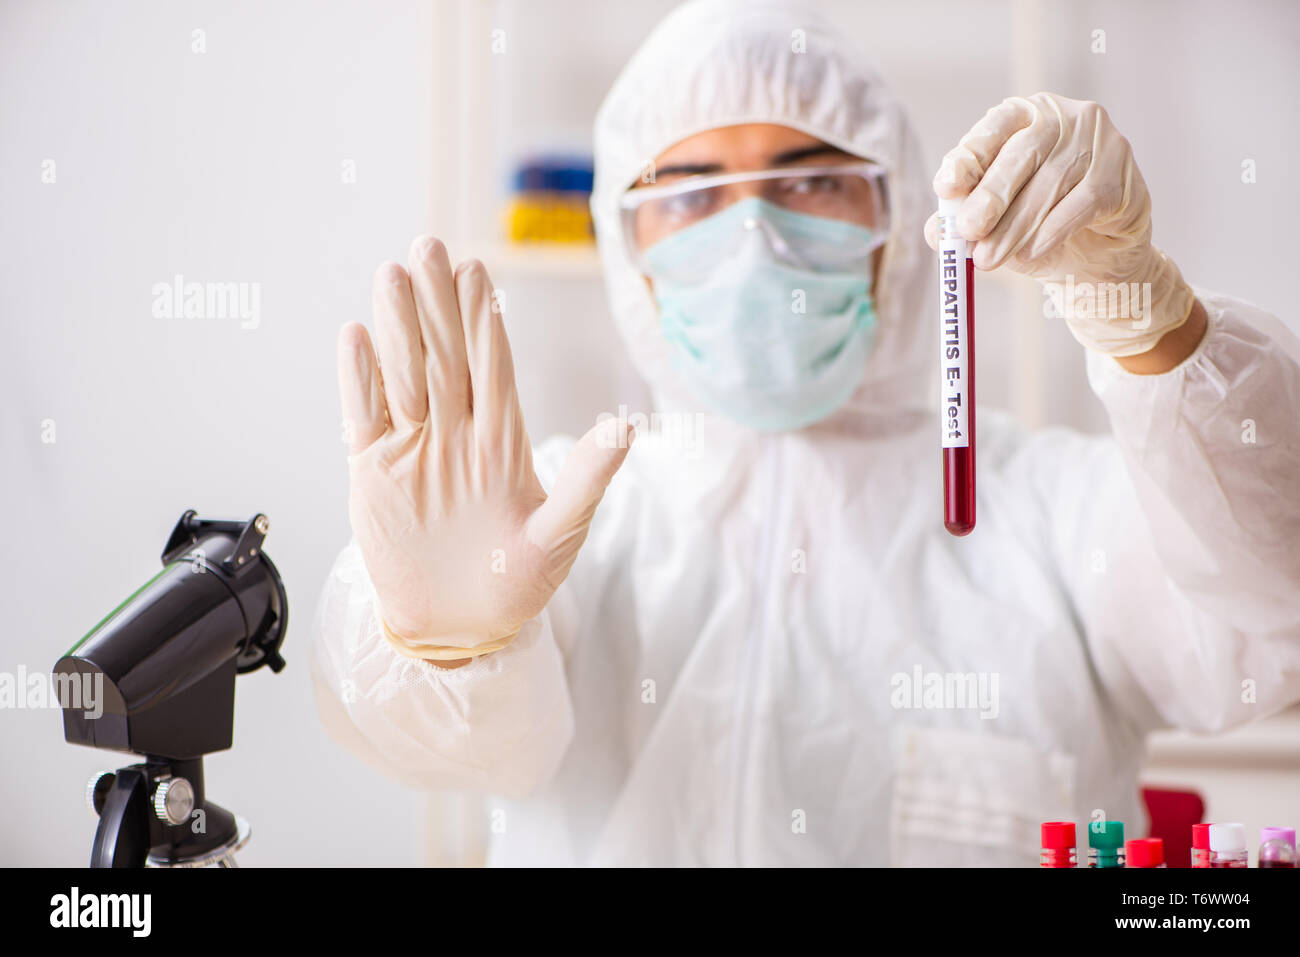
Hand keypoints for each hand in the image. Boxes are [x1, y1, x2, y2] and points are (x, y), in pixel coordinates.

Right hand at [337, 237, 633, 657]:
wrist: (461, 627)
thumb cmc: (520, 580)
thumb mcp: (561, 533)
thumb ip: (586, 479)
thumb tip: (625, 427)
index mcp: (502, 439)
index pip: (493, 367)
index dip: (484, 321)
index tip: (478, 271)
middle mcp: (456, 433)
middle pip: (444, 357)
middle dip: (437, 304)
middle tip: (428, 248)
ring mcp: (413, 449)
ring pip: (403, 376)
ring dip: (398, 328)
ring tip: (393, 277)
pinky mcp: (374, 473)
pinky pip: (363, 417)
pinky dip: (357, 380)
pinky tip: (355, 336)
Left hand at [925, 92, 1195, 357]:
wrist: (1094, 255)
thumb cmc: (1036, 226)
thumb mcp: (995, 222)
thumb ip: (964, 220)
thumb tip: (934, 232)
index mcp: (1025, 116)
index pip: (995, 125)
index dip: (970, 154)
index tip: (946, 186)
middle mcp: (1064, 118)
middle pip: (1023, 153)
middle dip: (990, 196)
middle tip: (967, 231)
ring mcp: (1098, 141)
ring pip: (1050, 184)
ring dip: (1016, 227)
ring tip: (988, 259)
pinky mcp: (1120, 173)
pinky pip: (1083, 202)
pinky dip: (1053, 230)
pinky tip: (1031, 251)